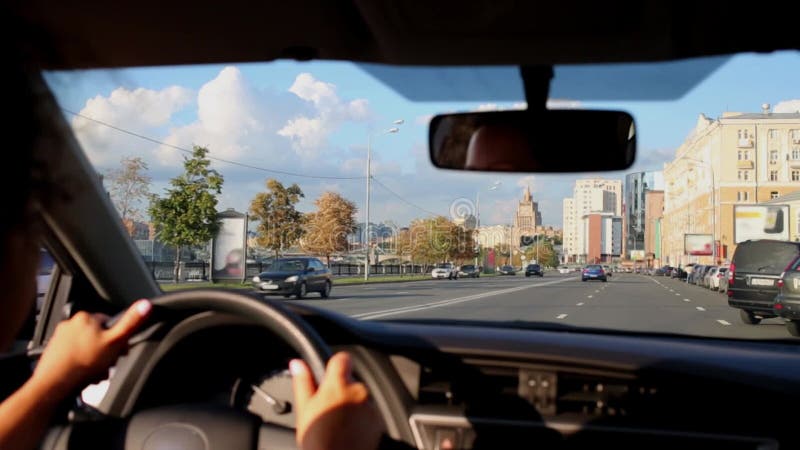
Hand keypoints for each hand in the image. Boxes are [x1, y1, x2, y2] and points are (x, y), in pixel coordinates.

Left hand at [31, 299, 150, 395]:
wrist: (54, 385)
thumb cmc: (84, 363)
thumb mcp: (115, 341)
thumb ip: (131, 323)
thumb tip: (146, 304)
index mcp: (85, 317)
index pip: (110, 324)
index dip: (118, 339)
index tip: (120, 352)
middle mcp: (70, 324)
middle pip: (98, 337)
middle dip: (106, 353)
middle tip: (106, 365)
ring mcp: (60, 339)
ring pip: (87, 349)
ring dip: (95, 362)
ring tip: (95, 373)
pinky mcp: (53, 353)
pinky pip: (74, 357)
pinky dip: (81, 366)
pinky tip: (84, 376)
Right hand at [291, 352, 383, 449]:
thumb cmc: (318, 440)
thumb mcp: (304, 409)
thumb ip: (303, 381)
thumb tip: (297, 364)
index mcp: (338, 384)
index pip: (342, 358)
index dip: (335, 364)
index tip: (329, 373)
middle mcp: (358, 391)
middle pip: (351, 380)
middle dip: (341, 390)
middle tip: (328, 408)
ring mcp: (370, 406)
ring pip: (360, 398)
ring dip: (352, 405)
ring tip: (338, 423)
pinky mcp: (379, 422)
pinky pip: (369, 413)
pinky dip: (362, 418)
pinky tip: (349, 431)